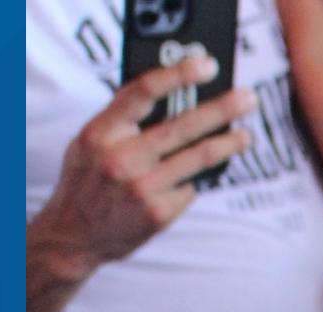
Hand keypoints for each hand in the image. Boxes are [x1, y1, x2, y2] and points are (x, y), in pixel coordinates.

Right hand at [27, 55, 253, 281]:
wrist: (74, 236)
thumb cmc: (89, 179)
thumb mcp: (90, 141)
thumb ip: (122, 117)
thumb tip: (174, 89)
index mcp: (99, 132)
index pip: (142, 93)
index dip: (177, 75)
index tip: (207, 65)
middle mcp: (120, 159)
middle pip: (181, 126)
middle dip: (221, 110)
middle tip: (249, 99)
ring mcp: (141, 188)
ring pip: (197, 158)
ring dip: (228, 145)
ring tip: (246, 136)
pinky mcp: (159, 213)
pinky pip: (190, 187)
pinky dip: (195, 180)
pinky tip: (195, 178)